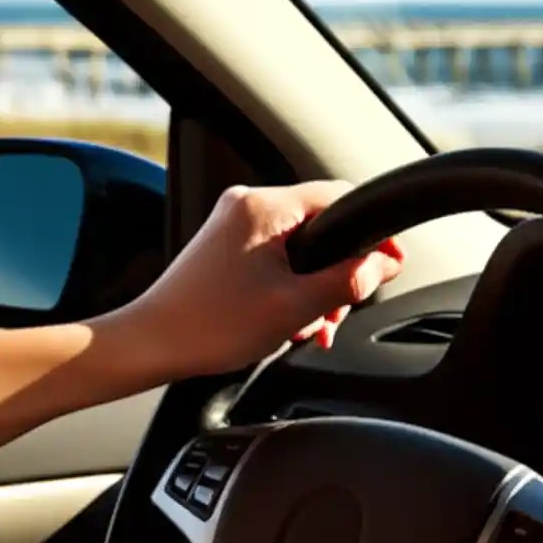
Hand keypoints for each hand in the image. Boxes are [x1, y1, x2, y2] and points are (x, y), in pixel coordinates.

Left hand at [104, 180, 404, 376]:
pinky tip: (289, 319)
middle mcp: (248, 204)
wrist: (152, 343)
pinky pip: (276, 255)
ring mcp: (234, 223)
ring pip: (300, 245)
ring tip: (309, 325)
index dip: (373, 233)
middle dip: (338, 271)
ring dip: (314, 285)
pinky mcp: (226, 244)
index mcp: (265, 207)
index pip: (341, 198)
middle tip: (336, 313)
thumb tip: (385, 263)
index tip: (391, 263)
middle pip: (321, 225)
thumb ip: (348, 282)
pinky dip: (290, 284)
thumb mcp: (296, 308)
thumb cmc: (211, 325)